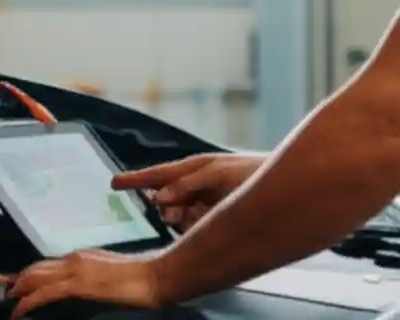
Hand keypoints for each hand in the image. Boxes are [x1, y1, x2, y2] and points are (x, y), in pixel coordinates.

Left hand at [0, 250, 162, 319]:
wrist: (154, 277)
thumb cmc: (138, 279)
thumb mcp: (107, 276)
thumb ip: (88, 278)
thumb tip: (75, 287)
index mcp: (81, 257)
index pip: (46, 264)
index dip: (26, 272)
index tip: (11, 277)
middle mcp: (74, 259)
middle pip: (36, 268)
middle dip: (16, 278)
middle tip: (0, 284)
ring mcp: (76, 269)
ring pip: (36, 277)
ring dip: (18, 289)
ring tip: (8, 299)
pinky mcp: (79, 284)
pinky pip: (45, 293)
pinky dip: (28, 302)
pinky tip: (19, 311)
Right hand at [113, 153, 263, 230]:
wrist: (286, 188)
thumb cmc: (252, 173)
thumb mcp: (218, 173)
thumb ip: (186, 184)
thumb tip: (159, 198)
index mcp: (192, 170)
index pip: (156, 175)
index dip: (134, 180)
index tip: (113, 183)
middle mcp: (193, 188)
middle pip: (165, 201)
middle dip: (169, 208)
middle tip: (184, 211)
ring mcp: (201, 205)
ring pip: (178, 218)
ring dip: (187, 219)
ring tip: (210, 211)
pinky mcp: (210, 221)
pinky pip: (192, 229)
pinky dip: (198, 227)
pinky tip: (216, 219)